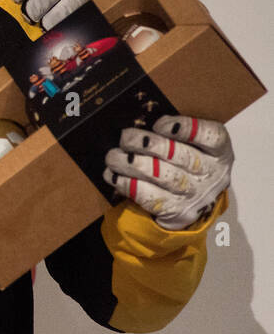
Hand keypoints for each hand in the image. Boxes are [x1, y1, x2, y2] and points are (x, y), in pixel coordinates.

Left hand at [103, 116, 232, 230]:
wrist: (189, 203)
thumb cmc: (183, 164)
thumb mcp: (190, 146)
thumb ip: (173, 133)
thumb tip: (139, 120)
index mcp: (219, 152)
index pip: (213, 136)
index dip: (187, 128)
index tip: (160, 124)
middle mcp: (212, 174)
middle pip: (183, 156)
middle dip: (150, 145)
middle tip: (126, 137)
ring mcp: (196, 195)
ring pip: (164, 177)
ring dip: (134, 164)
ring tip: (113, 156)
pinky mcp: (177, 212)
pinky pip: (150, 197)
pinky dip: (128, 184)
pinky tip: (113, 175)